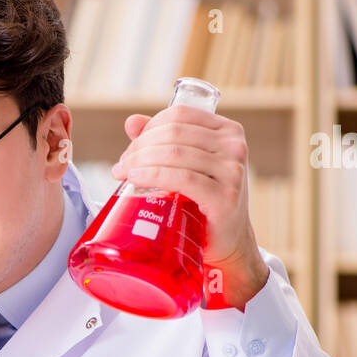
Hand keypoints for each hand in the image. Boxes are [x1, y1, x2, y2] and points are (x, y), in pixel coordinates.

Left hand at [112, 105, 268, 308]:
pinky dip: (154, 176)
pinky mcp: (225, 197)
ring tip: (123, 174)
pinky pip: (182, 178)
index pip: (179, 115)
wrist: (226, 241)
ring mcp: (233, 171)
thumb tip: (131, 122)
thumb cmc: (203, 201)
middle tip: (122, 167)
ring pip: (174, 153)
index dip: (148, 128)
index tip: (130, 150)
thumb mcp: (187, 165)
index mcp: (227, 131)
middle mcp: (234, 147)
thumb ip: (162, 140)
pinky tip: (136, 179)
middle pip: (173, 133)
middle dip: (140, 148)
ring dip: (140, 161)